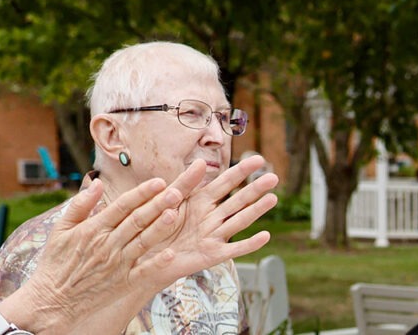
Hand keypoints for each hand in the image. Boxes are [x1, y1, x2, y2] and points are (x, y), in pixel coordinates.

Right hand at [0, 177, 181, 332]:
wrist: (53, 300)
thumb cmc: (56, 262)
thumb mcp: (60, 229)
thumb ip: (80, 205)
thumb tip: (98, 182)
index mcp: (94, 229)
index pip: (122, 205)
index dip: (142, 192)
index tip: (159, 181)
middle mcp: (108, 245)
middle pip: (137, 221)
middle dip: (157, 205)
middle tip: (177, 191)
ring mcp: (117, 264)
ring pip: (143, 242)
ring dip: (160, 228)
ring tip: (175, 214)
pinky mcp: (122, 283)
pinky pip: (143, 272)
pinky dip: (156, 263)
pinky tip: (171, 254)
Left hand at [156, 156, 279, 283]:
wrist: (144, 258)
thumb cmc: (154, 227)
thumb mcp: (168, 201)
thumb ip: (185, 183)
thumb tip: (200, 161)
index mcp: (201, 201)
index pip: (225, 182)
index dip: (242, 171)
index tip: (259, 159)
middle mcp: (211, 217)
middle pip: (238, 200)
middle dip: (255, 189)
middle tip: (273, 177)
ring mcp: (214, 236)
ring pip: (239, 221)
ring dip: (256, 210)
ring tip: (273, 199)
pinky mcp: (213, 255)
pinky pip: (234, 249)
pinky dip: (250, 244)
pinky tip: (265, 236)